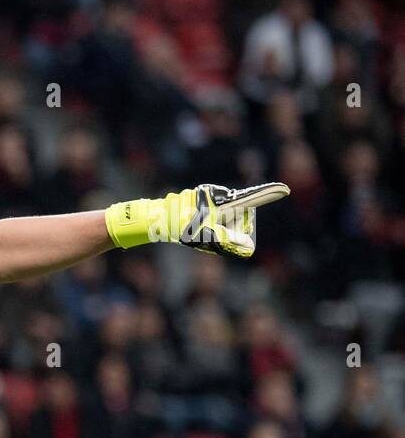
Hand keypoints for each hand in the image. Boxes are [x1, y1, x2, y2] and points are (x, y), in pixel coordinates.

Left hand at [106, 182, 289, 257]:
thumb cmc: (178, 225)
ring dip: (219, 230)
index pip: (250, 197)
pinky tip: (197, 232)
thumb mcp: (204, 235)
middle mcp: (215, 196)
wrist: (153, 219)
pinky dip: (211, 229)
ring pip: (224, 219)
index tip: (285, 189)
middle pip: (237, 214)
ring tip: (200, 233)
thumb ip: (227, 240)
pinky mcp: (200, 204)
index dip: (268, 194)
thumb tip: (247, 248)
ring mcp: (208, 199)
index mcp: (220, 199)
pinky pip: (214, 220)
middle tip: (212, 236)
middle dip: (231, 228)